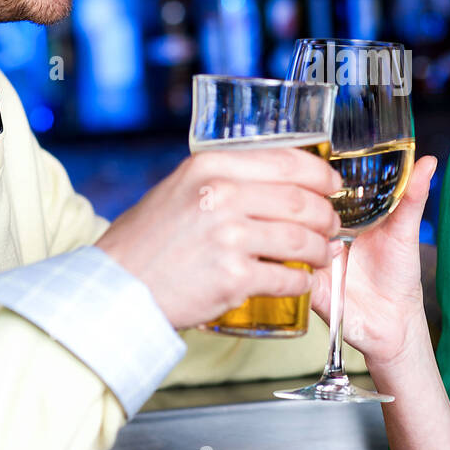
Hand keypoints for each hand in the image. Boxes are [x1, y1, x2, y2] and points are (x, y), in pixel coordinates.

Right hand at [96, 146, 342, 329]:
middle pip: (301, 202)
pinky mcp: (233, 277)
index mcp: (211, 167)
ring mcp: (229, 238)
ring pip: (301, 240)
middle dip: (327, 215)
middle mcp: (222, 196)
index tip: (332, 184)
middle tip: (332, 225)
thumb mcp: (180, 187)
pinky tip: (301, 281)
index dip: (320, 174)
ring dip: (321, 250)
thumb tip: (274, 178)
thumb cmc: (148, 240)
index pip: (287, 162)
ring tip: (322, 255)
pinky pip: (286, 278)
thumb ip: (222, 178)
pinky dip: (301, 282)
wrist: (117, 288)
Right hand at [310, 154, 437, 367]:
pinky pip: (291, 271)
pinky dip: (303, 264)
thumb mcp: (405, 230)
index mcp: (339, 214)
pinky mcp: (307, 284)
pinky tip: (327, 260)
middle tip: (333, 209)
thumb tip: (429, 161)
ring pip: (288, 237)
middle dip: (307, 203)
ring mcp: (310, 257)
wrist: (394, 321)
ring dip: (306, 233)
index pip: (317, 188)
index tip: (324, 166)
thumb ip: (411, 196)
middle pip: (297, 209)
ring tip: (338, 241)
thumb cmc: (398, 273)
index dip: (315, 175)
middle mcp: (320, 232)